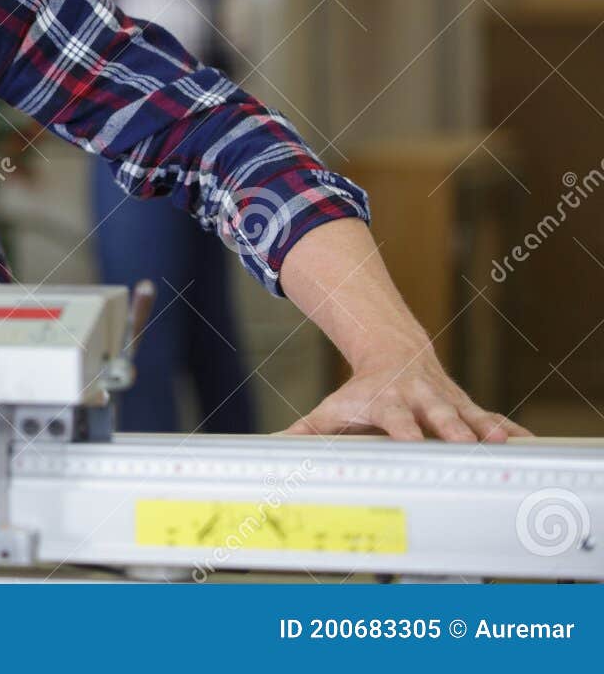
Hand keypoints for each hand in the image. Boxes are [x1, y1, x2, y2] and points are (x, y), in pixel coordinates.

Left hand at [281, 353, 530, 441]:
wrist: (392, 352)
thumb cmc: (361, 391)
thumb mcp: (332, 408)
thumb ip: (306, 432)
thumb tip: (270, 447)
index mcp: (388, 403)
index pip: (396, 419)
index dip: (405, 430)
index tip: (412, 443)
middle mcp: (421, 399)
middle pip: (439, 415)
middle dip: (454, 429)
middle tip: (467, 445)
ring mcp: (446, 400)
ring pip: (471, 414)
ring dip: (488, 429)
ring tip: (504, 445)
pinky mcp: (466, 404)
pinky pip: (491, 417)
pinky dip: (509, 429)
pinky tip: (529, 444)